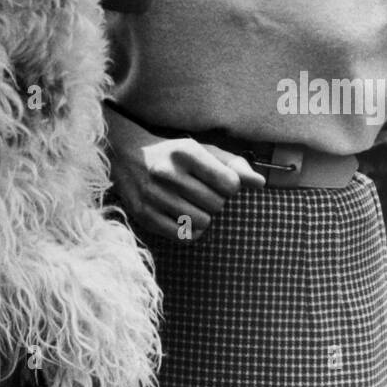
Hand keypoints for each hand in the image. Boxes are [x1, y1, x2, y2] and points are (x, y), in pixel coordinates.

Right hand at [106, 107, 265, 242]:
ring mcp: (153, 195)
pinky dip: (191, 231)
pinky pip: (183, 236)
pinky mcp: (143, 214)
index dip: (231, 186)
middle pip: (216, 205)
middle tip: (203, 194)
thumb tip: (261, 183)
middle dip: (216, 202)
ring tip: (193, 205)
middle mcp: (167, 173)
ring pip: (202, 222)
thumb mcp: (202, 150)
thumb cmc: (173, 154)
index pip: (229, 183)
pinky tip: (184, 218)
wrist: (126, 155)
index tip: (221, 182)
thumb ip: (234, 164)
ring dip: (204, 217)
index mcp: (185, 152)